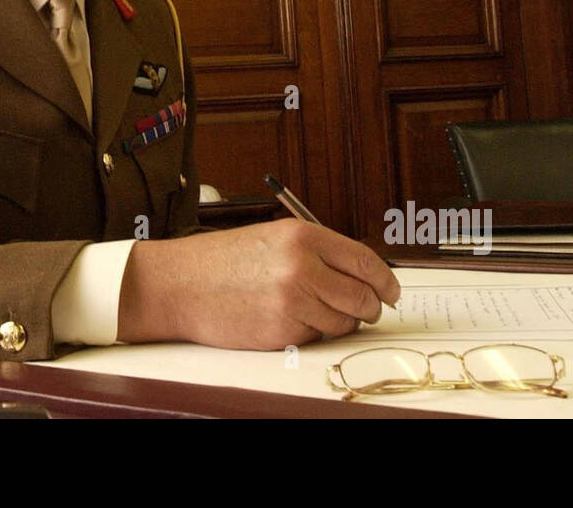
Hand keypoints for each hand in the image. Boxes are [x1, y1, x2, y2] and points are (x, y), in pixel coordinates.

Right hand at [117, 218, 400, 349]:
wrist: (180, 284)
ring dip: (339, 321)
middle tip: (366, 309)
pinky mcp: (282, 331)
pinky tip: (287, 318)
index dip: (386, 280)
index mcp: (303, 236)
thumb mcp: (273, 238)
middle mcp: (302, 267)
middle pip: (363, 296)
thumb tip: (362, 275)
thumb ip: (317, 252)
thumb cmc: (223, 261)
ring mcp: (292, 301)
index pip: (365, 260)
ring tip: (313, 310)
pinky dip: (311, 332)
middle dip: (370, 307)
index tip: (391, 291)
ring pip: (343, 322)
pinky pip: (316, 337)